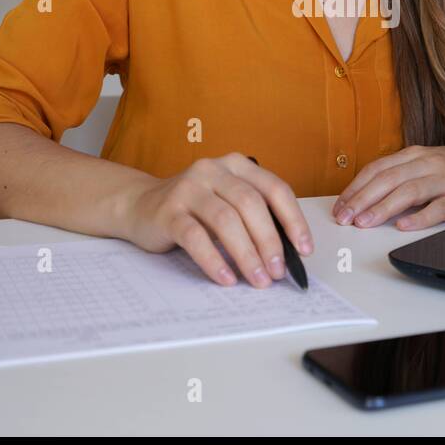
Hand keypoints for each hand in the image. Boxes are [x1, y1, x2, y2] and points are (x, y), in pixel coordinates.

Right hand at [128, 153, 312, 287]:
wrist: (140, 206)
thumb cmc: (194, 209)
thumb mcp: (228, 203)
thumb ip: (254, 218)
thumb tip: (286, 255)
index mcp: (237, 165)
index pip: (275, 189)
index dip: (294, 220)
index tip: (304, 250)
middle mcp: (213, 170)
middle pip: (251, 205)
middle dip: (270, 242)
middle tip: (278, 271)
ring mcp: (189, 188)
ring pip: (226, 220)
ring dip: (246, 254)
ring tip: (258, 279)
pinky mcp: (168, 210)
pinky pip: (195, 237)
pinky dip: (213, 260)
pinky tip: (226, 278)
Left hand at [331, 141, 444, 231]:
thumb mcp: (426, 163)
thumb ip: (400, 176)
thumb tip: (365, 198)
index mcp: (414, 155)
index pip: (377, 169)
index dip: (355, 188)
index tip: (339, 206)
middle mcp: (428, 163)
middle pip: (388, 179)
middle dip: (362, 199)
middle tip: (344, 218)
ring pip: (410, 191)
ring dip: (383, 207)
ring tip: (365, 223)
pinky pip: (440, 207)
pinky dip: (420, 218)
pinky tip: (404, 227)